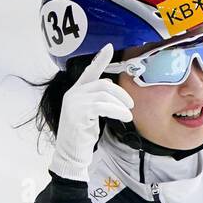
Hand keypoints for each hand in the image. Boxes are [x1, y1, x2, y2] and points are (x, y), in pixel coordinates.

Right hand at [48, 44, 133, 182]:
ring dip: (121, 104)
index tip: (110, 47)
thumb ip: (96, 100)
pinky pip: (102, 106)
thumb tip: (110, 88)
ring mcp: (74, 103)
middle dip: (121, 93)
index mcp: (75, 92)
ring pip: (104, 94)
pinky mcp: (78, 113)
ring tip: (128, 115)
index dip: (100, 59)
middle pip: (103, 84)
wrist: (71, 155)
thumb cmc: (81, 137)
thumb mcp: (89, 115)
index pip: (89, 71)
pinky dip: (117, 111)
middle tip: (131, 105)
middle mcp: (73, 94)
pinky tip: (124, 117)